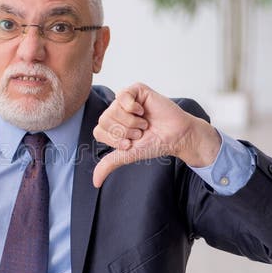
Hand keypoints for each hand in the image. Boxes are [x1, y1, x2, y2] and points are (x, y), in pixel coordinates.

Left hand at [92, 83, 220, 187]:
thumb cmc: (154, 143)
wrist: (176, 136)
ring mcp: (125, 99)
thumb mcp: (128, 155)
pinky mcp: (136, 89)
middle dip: (125, 132)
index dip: (115, 140)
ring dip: (132, 122)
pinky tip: (143, 111)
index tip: (130, 143)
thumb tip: (95, 183)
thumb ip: (109, 164)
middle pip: (104, 120)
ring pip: (113, 110)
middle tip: (140, 133)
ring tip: (144, 123)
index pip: (99, 131)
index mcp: (111, 125)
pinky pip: (122, 95)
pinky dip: (133, 107)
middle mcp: (116, 111)